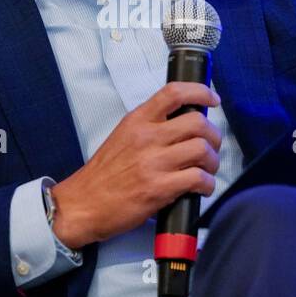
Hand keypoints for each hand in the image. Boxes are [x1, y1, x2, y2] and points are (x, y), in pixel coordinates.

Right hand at [51, 81, 221, 248]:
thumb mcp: (122, 137)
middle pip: (197, 122)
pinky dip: (207, 184)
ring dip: (212, 162)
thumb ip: (149, 127)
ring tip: (206, 170)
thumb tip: (183, 124)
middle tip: (212, 147)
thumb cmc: (103, 175)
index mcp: (137, 121)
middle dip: (214, 136)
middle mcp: (146, 137)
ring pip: (202, 150)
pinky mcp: (158, 189)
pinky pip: (198, 178)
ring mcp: (153, 163)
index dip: (200, 92)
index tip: (212, 100)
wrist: (82, 204)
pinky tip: (201, 188)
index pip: (174, 93)